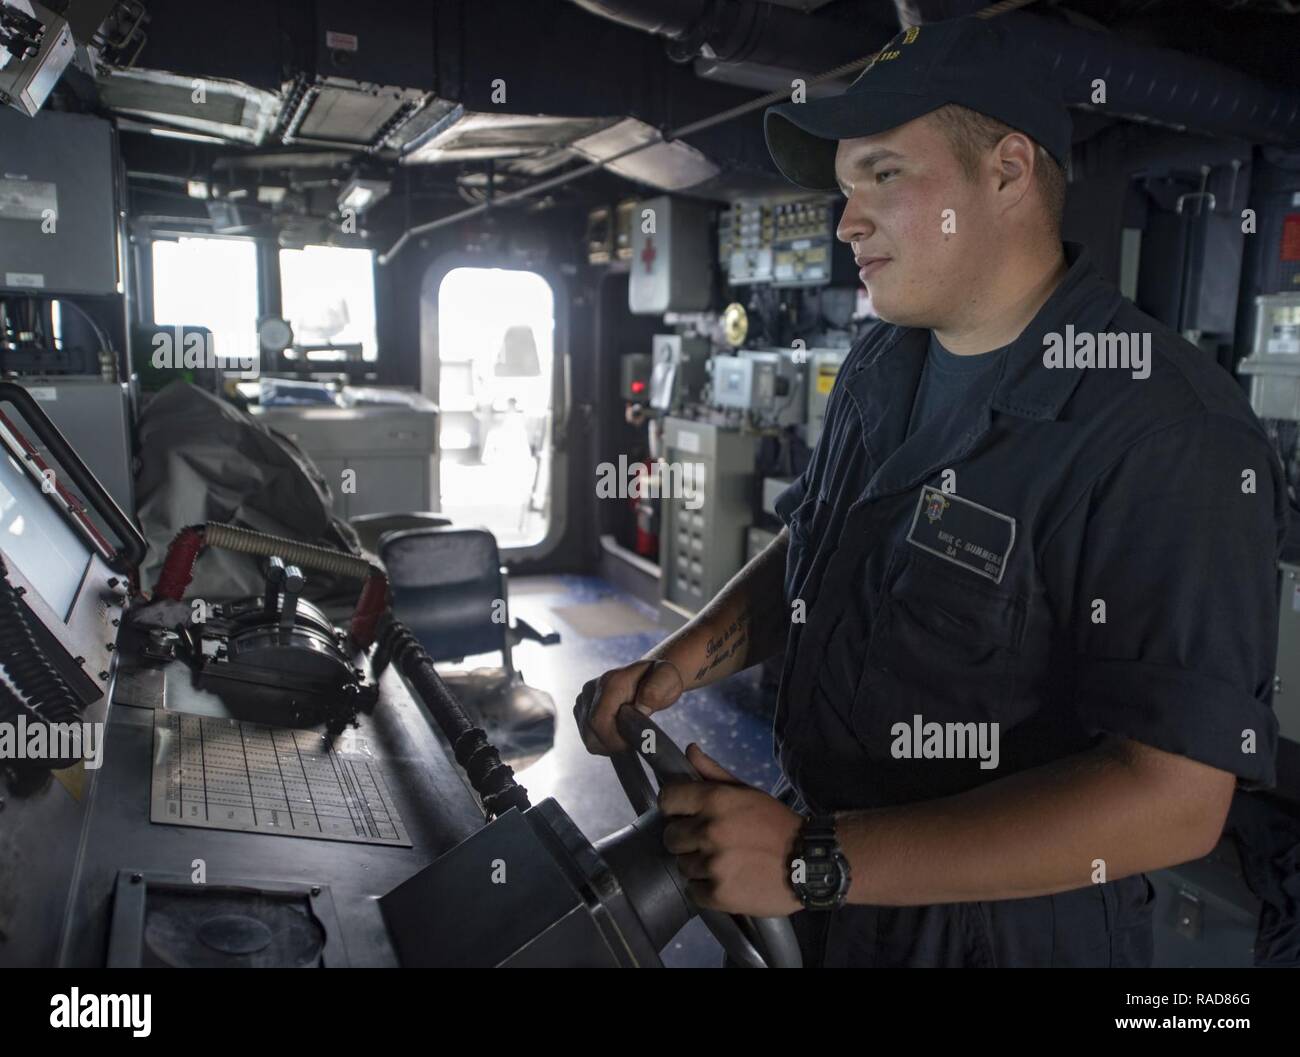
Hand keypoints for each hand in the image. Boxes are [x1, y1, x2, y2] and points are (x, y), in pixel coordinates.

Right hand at [574, 658, 683, 754]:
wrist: (653, 672)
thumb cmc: (663, 678)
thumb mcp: (668, 679)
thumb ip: (655, 691)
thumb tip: (639, 709)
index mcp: (611, 682)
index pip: (598, 721)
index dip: (613, 740)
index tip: (633, 744)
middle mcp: (591, 688)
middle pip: (589, 731)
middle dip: (611, 744)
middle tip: (633, 742)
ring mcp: (584, 697)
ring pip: (587, 736)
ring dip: (607, 744)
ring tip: (628, 735)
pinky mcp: (582, 706)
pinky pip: (586, 733)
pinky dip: (602, 740)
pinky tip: (618, 732)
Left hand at [660, 745, 802, 917]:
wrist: (810, 863)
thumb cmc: (776, 824)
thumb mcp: (747, 792)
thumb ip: (714, 773)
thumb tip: (690, 750)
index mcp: (714, 800)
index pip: (667, 799)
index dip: (674, 808)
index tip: (684, 815)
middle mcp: (709, 830)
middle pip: (670, 837)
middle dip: (686, 840)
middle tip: (709, 842)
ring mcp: (714, 864)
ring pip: (682, 866)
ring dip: (698, 866)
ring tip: (724, 863)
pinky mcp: (719, 894)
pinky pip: (694, 892)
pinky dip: (706, 889)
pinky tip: (727, 881)